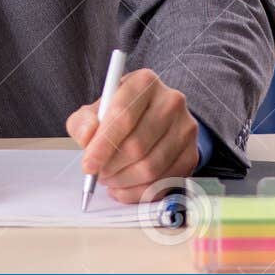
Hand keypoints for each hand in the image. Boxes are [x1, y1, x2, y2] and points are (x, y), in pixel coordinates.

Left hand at [66, 67, 198, 203]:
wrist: (152, 120)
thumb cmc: (119, 115)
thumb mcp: (95, 111)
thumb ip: (83, 122)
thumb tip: (86, 137)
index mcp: (144, 82)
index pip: (123, 116)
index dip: (103, 145)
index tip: (88, 165)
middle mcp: (171, 101)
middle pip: (138, 145)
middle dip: (112, 167)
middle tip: (98, 175)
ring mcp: (186, 127)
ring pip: (151, 167)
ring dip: (124, 181)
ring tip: (110, 179)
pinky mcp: (192, 153)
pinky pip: (164, 182)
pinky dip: (139, 192)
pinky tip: (125, 187)